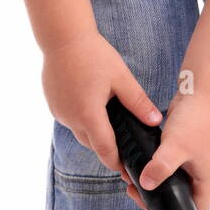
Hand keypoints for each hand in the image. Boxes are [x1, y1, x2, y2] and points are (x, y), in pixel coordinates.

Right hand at [41, 28, 162, 181]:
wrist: (63, 37)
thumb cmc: (94, 55)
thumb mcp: (122, 78)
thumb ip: (138, 102)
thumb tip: (155, 121)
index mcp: (89, 115)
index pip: (105, 150)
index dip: (117, 164)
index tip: (128, 172)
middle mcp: (70, 118)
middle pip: (93, 144)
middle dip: (108, 149)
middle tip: (126, 149)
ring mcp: (59, 112)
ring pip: (81, 132)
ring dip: (95, 132)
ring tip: (113, 127)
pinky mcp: (54, 104)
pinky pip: (71, 120)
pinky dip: (84, 119)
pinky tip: (95, 107)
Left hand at [121, 87, 209, 209]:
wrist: (202, 93)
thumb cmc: (196, 120)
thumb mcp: (176, 146)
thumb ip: (161, 167)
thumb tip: (145, 185)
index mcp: (206, 179)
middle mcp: (202, 174)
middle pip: (183, 199)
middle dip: (159, 200)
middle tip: (137, 193)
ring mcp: (195, 163)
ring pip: (175, 183)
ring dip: (155, 184)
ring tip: (134, 180)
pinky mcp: (186, 152)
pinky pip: (171, 168)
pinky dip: (157, 170)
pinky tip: (142, 165)